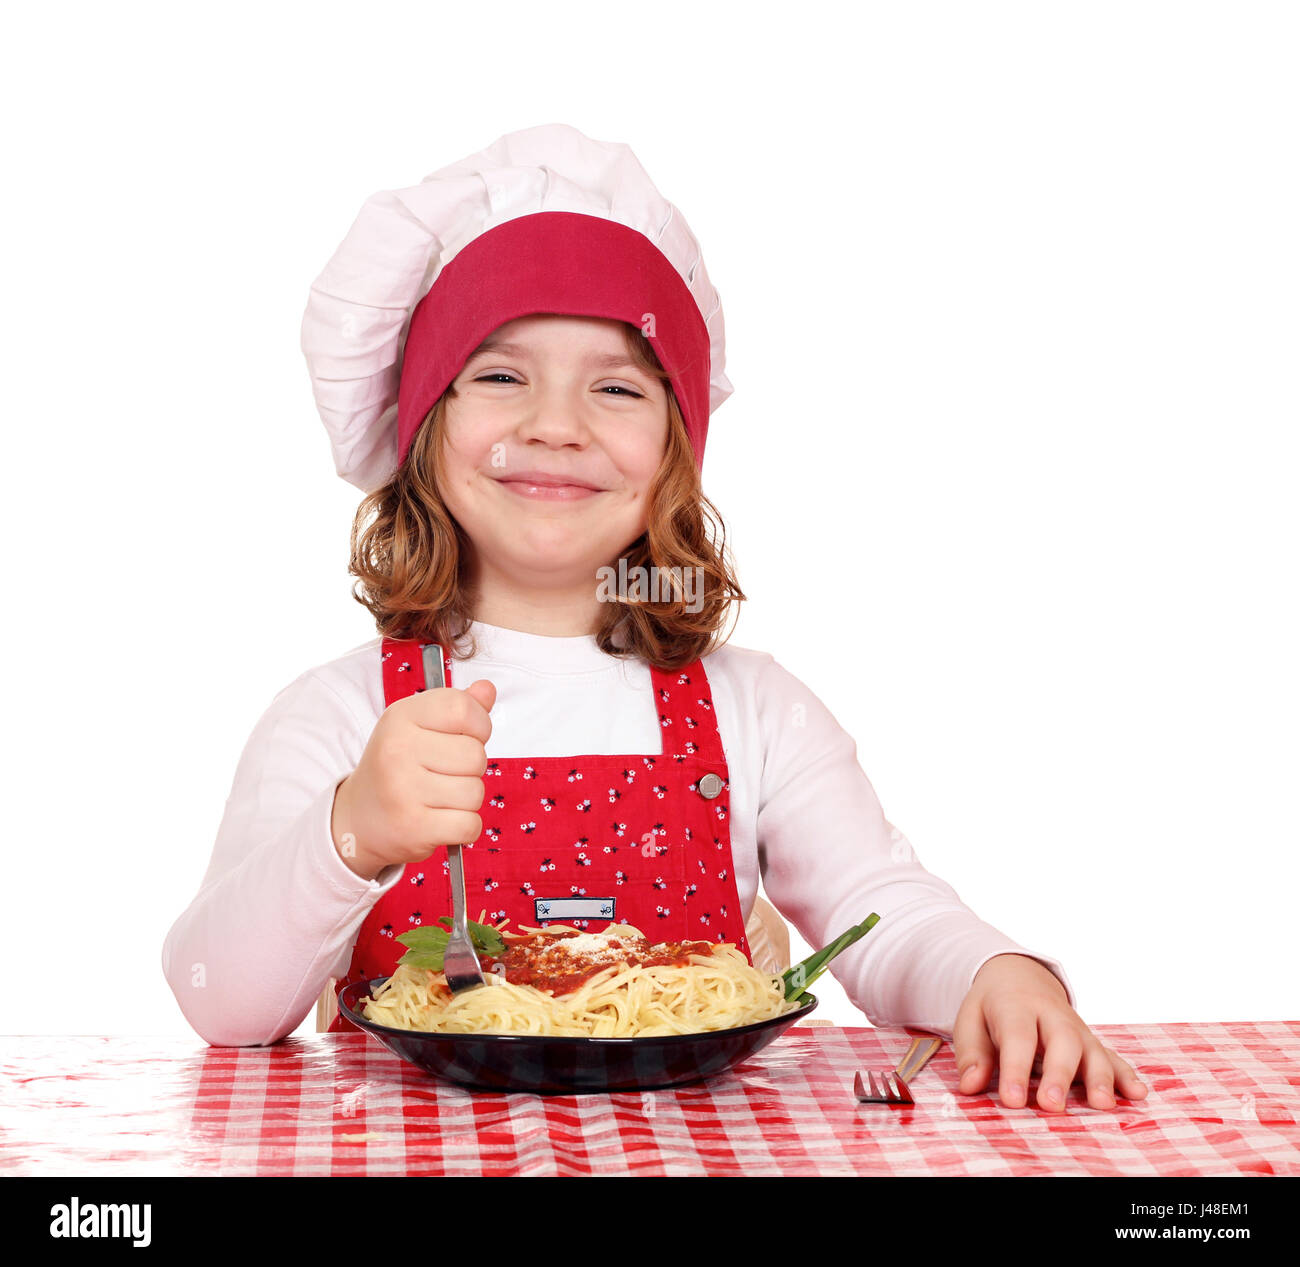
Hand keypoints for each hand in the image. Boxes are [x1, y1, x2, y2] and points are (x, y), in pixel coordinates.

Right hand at [331, 678, 496, 880]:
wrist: (358, 818)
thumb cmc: (397, 767)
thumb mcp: (418, 726)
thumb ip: (457, 708)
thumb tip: (487, 689)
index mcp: (400, 717)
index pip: (462, 708)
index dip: (479, 725)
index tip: (465, 736)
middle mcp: (397, 750)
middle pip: (475, 755)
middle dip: (471, 769)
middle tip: (444, 774)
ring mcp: (403, 790)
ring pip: (475, 792)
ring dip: (466, 800)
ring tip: (439, 798)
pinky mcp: (413, 827)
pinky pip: (469, 825)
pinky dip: (464, 827)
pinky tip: (442, 821)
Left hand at [952, 953, 1148, 1112]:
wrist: (1018, 974)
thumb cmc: (991, 1006)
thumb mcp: (970, 1019)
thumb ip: (972, 1053)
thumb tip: (970, 1086)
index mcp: (1016, 1006)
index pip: (1017, 1037)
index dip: (1015, 1069)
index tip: (1012, 1101)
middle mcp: (1051, 1014)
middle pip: (1061, 1041)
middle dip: (1060, 1074)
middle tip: (1053, 1105)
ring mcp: (1075, 1027)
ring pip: (1092, 1048)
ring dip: (1100, 1077)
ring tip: (1103, 1105)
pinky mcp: (1091, 1040)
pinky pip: (1111, 1055)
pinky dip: (1125, 1074)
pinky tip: (1137, 1094)